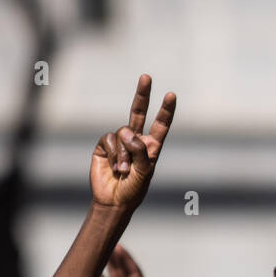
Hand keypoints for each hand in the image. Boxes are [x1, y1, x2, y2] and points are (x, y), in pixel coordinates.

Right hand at [90, 74, 175, 211]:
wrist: (113, 200)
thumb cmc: (134, 190)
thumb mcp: (145, 172)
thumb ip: (140, 151)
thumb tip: (128, 131)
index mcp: (151, 147)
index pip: (160, 125)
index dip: (165, 111)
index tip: (171, 95)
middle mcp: (136, 141)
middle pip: (139, 112)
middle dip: (142, 94)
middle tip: (146, 76)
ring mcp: (119, 142)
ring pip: (123, 132)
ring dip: (123, 153)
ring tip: (123, 170)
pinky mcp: (104, 146)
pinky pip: (109, 139)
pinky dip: (113, 153)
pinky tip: (114, 167)